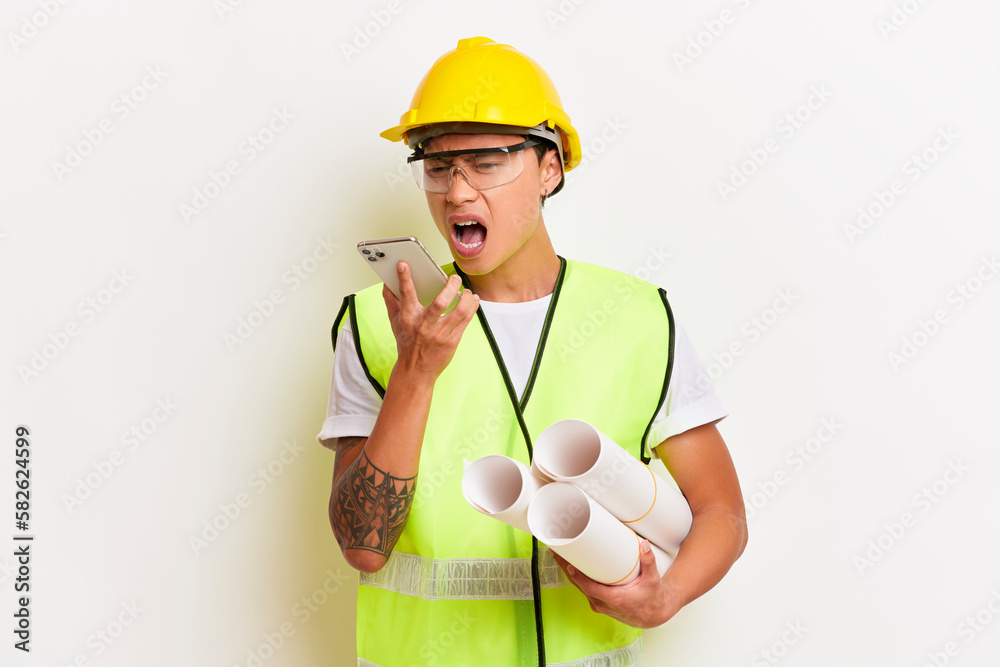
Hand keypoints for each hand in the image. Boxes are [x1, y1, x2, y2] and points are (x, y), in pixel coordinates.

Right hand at [382, 261, 478, 382]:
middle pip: (440, 302)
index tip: (404, 264)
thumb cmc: (406, 342)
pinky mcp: (452, 341)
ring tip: (467, 290)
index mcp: (408, 317)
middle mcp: (424, 325)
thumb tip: (386, 282)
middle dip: (450, 286)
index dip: (404, 278)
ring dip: (467, 297)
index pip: (406, 294)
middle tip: (455, 277)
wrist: (415, 370)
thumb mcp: (394, 321)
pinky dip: (472, 307)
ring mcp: (440, 334)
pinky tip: (473, 300)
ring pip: (459, 311)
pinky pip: (466, 320)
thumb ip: (391, 300)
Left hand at [550, 540, 680, 628]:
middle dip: (566, 568)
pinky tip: (569, 566)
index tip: (569, 566)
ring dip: (568, 572)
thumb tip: (644, 544)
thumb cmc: (652, 599)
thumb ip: (649, 562)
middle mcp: (604, 604)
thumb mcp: (653, 580)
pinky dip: (576, 578)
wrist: (652, 615)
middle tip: (557, 551)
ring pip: (579, 587)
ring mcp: (600, 604)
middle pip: (580, 585)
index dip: (579, 578)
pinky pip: (584, 590)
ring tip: (559, 555)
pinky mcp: (599, 602)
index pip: (591, 589)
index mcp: (615, 599)